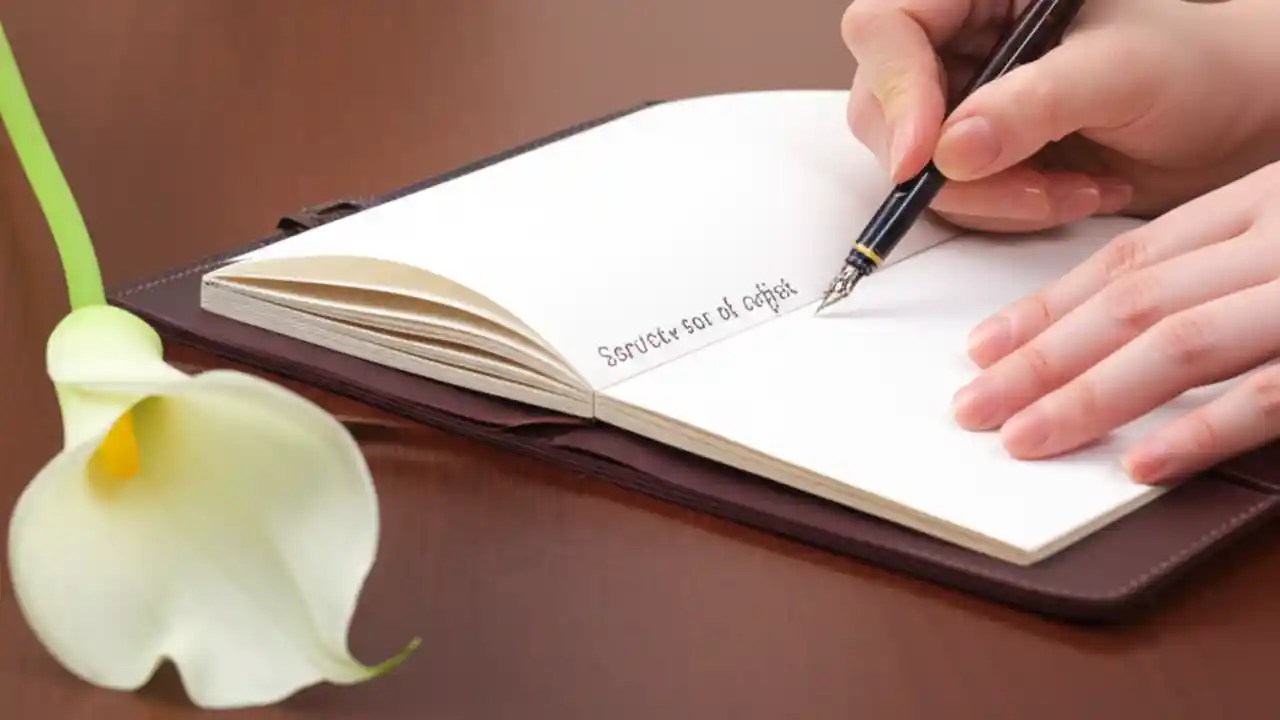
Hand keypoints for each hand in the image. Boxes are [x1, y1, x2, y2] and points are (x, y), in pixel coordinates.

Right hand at [840, 0, 1279, 232]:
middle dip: (948, 164)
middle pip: (886, 102)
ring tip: (1072, 188)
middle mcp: (963, 36)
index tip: (920, 159)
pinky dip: (1007, 210)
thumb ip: (1032, 105)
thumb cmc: (1200, 69)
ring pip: (914, 161)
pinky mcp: (978, 150)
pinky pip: (952, 195)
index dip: (896, 91)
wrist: (1237, 124)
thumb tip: (947, 150)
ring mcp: (965, 96)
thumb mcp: (1120, 72)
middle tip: (1022, 187)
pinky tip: (1071, 192)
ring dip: (990, 196)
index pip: (889, 26)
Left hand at [951, 161, 1279, 482]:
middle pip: (1135, 301)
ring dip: (1091, 397)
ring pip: (1181, 343)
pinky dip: (1199, 431)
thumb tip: (1134, 324)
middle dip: (1042, 360)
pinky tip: (1137, 463)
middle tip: (974, 407)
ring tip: (1024, 438)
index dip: (1048, 306)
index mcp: (1262, 201)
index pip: (1131, 257)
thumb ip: (1230, 267)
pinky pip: (1268, 393)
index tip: (983, 347)